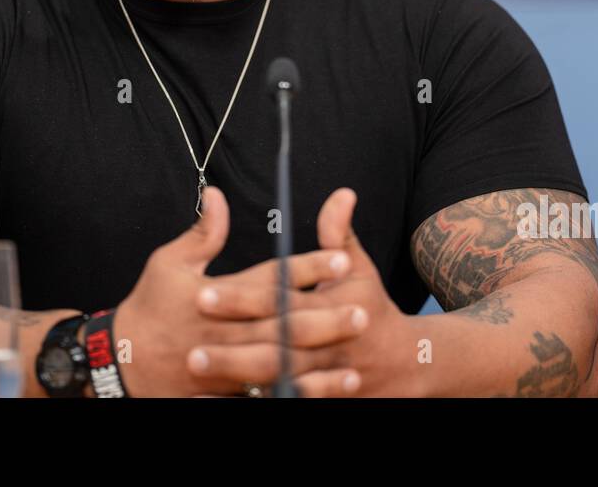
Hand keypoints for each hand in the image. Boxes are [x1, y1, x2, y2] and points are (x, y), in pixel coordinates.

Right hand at [114, 186, 365, 396]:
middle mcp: (223, 333)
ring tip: (353, 356)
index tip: (339, 260)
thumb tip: (217, 195)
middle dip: (323, 319)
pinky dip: (300, 391)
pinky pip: (267, 395)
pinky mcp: (226, 393)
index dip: (304, 270)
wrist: (119, 364)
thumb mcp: (168, 264)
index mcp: (213, 297)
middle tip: (362, 311)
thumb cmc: (148, 306)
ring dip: (320, 359)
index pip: (267, 281)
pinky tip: (330, 384)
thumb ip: (201, 234)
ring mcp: (225, 368)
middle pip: (281, 326)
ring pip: (279, 364)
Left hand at [189, 187, 417, 396]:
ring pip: (277, 381)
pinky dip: (253, 403)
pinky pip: (282, 404)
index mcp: (330, 308)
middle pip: (274, 347)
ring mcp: (324, 377)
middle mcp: (326, 347)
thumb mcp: (360, 269)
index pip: (279, 301)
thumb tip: (342, 193)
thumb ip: (340, 235)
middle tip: (190, 348)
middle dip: (232, 349)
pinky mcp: (320, 400)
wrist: (406, 365)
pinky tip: (211, 402)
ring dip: (237, 379)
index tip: (204, 295)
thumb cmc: (374, 308)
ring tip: (200, 373)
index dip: (242, 299)